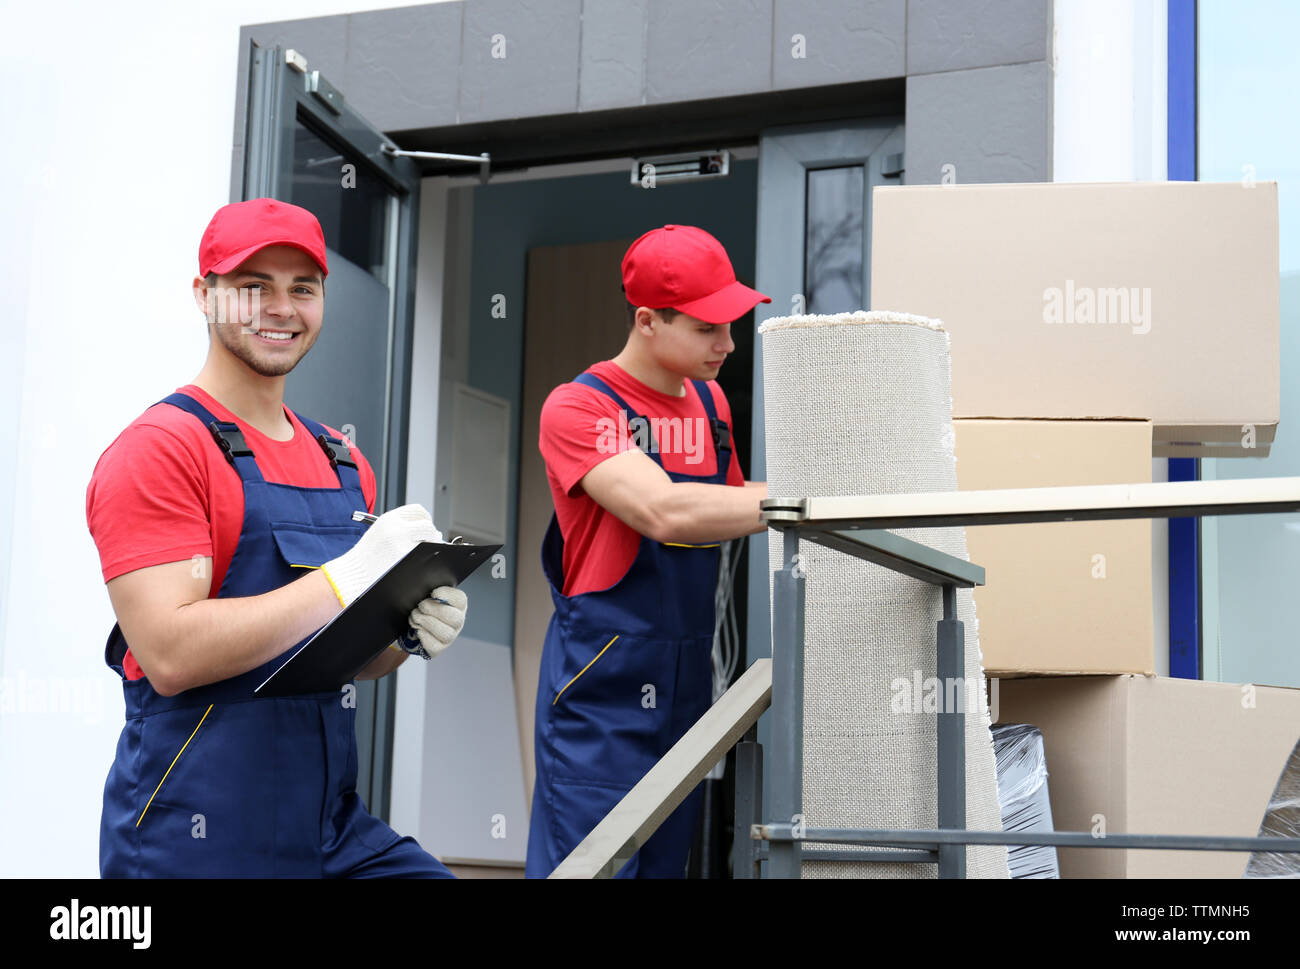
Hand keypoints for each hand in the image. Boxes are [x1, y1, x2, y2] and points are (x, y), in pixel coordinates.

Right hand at [321, 504, 442, 607]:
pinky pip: (425, 560)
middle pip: (428, 527)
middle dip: (431, 536)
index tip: (426, 527)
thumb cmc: (365, 558)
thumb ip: (402, 528)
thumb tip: (434, 532)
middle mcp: (397, 530)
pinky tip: (416, 566)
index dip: (426, 519)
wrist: (349, 576)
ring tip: (418, 556)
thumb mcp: (380, 533)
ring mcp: (403, 547)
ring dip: (430, 549)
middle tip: (427, 544)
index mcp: (389, 519)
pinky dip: (425, 563)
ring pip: (430, 543)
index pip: (418, 511)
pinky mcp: (407, 563)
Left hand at [402, 586, 467, 657]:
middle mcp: (458, 621)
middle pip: (455, 618)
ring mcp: (450, 636)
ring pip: (445, 634)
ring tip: (415, 616)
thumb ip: (430, 590)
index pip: (461, 600)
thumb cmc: (425, 607)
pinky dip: (423, 636)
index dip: (447, 595)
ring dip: (426, 623)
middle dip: (434, 610)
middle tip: (421, 606)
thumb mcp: (429, 595)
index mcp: (458, 605)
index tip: (433, 593)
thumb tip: (422, 586)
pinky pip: (433, 645)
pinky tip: (418, 629)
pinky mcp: (439, 648)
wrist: (416, 623)